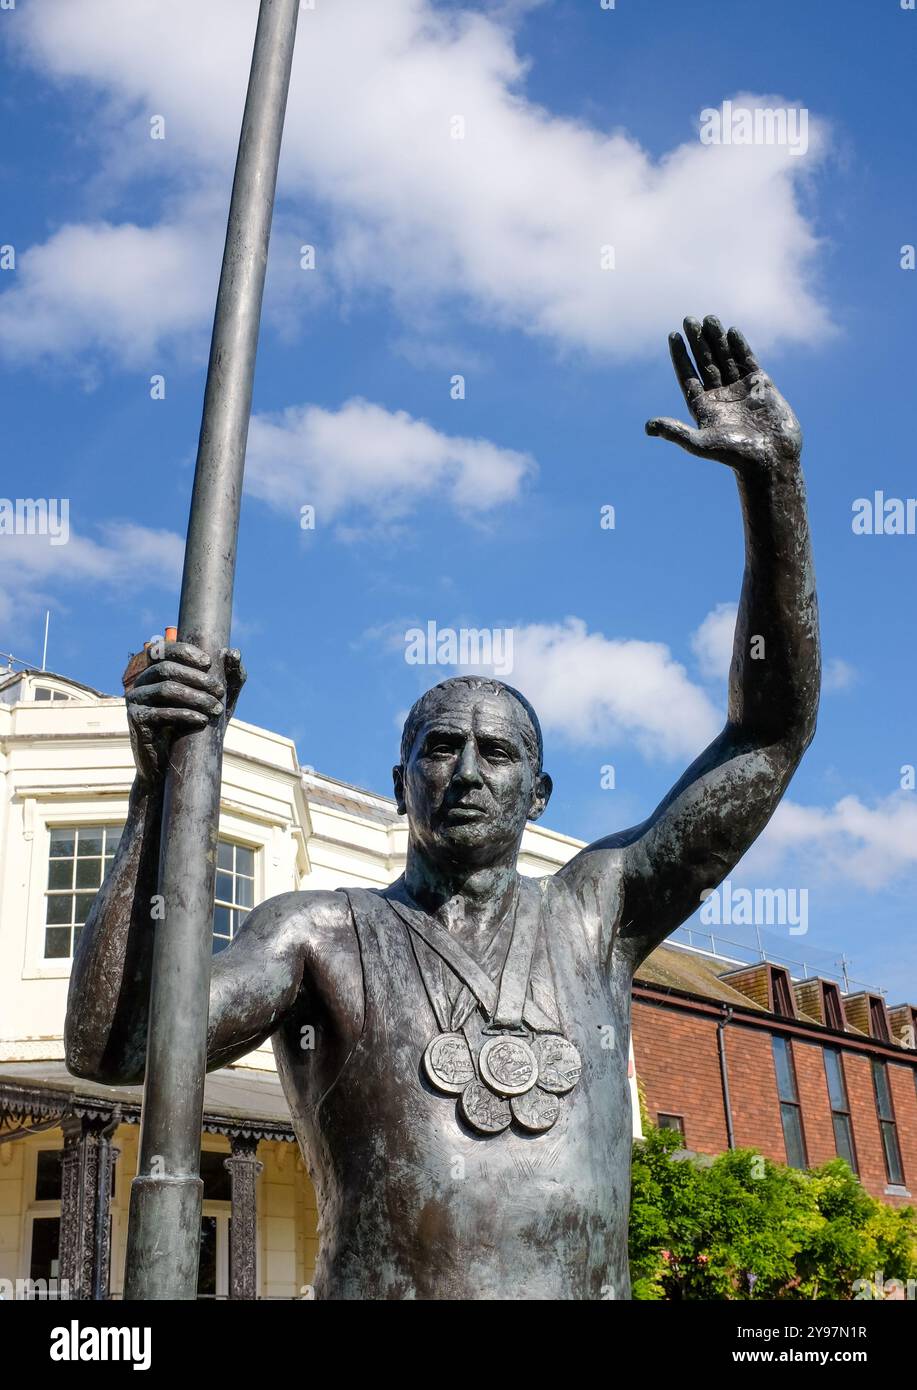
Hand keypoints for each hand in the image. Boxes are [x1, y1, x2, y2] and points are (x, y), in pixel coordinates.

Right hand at [126, 640, 245, 784]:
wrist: (170, 765)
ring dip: (196, 697)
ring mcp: (136, 700)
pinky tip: (202, 720)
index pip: (163, 650)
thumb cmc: (194, 727)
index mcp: (156, 672)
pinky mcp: (136, 720)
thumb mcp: (216, 701)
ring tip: (216, 708)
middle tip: (219, 691)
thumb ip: (228, 678)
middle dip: (198, 678)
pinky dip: (185, 714)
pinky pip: (160, 712)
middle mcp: (142, 682)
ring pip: (166, 689)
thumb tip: (234, 652)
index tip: (209, 663)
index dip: (184, 651)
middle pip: (167, 668)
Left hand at [645, 316, 800, 473]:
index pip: (688, 375)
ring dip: (716, 339)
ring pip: (725, 358)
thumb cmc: (736, 456)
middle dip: (697, 341)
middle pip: (705, 362)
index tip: (672, 336)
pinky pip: (748, 361)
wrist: (771, 460)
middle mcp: (720, 396)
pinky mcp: (761, 386)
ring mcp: (740, 389)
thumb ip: (676, 433)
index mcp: (704, 407)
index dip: (680, 356)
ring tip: (708, 318)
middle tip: (688, 319)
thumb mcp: (701, 444)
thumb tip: (648, 427)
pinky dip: (740, 346)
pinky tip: (731, 331)